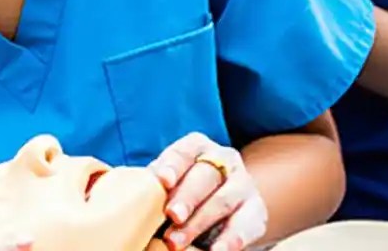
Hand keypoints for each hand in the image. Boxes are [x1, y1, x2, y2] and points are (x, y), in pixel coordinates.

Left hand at [148, 133, 266, 250]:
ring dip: (199, 223)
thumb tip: (130, 193)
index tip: (162, 180)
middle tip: (171, 215)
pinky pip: (246, 225)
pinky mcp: (257, 211)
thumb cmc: (182, 192)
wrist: (224, 208)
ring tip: (176, 243)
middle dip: (186, 197)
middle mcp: (224, 160)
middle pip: (204, 176)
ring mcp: (244, 185)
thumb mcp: (170, 183)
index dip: (172, 165)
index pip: (183, 151)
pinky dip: (231, 239)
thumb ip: (155, 184)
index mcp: (197, 147)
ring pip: (222, 201)